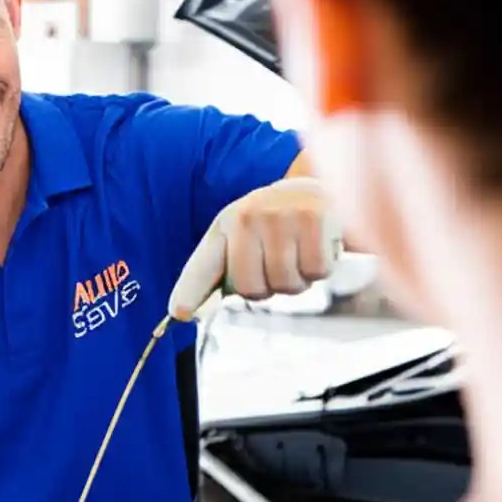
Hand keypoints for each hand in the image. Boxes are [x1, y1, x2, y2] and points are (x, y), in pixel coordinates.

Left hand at [168, 176, 341, 320]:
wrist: (318, 187)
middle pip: (251, 288)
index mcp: (225, 226)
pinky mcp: (313, 217)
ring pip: (287, 284)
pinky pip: (316, 271)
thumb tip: (191, 314)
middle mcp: (246, 217)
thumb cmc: (276, 224)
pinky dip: (322, 268)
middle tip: (278, 266)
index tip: (179, 313)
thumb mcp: (244, 238)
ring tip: (299, 254)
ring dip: (298, 280)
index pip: (204, 265)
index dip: (189, 292)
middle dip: (268, 289)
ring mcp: (279, 215)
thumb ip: (222, 273)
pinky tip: (319, 246)